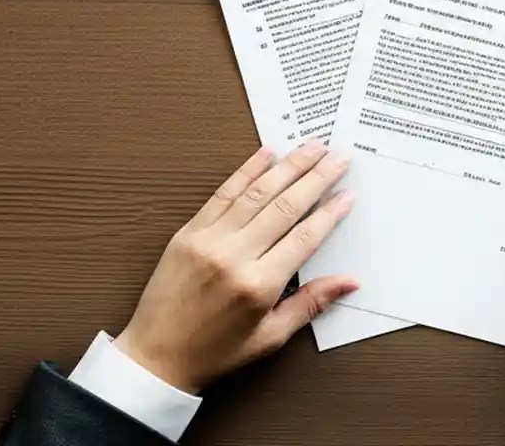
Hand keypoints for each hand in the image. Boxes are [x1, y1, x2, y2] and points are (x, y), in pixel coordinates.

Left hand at [113, 141, 356, 392]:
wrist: (155, 357)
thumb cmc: (214, 352)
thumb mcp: (270, 337)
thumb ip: (311, 303)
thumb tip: (349, 282)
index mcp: (258, 285)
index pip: (304, 238)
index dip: (329, 213)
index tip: (347, 195)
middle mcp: (234, 256)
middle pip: (286, 207)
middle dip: (316, 178)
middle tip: (338, 158)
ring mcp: (209, 240)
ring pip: (257, 193)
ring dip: (288, 166)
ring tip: (311, 147)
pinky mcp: (189, 232)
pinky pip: (222, 194)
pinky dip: (246, 171)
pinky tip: (265, 154)